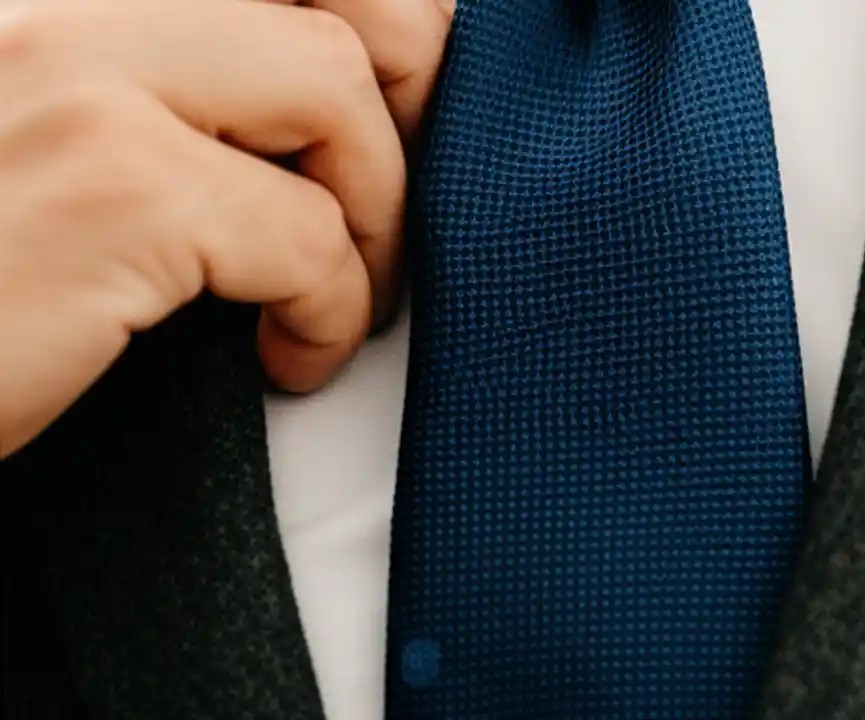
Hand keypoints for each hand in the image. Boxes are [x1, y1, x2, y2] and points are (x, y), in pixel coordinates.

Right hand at [0, 0, 452, 457]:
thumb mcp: (43, 117)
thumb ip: (152, 68)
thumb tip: (312, 73)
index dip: (363, 11)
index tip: (383, 98)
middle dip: (408, 78)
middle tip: (390, 178)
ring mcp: (73, 66)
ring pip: (334, 83)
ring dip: (375, 205)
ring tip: (342, 285)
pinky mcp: (105, 189)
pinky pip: (307, 234)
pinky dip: (333, 306)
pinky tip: (290, 357)